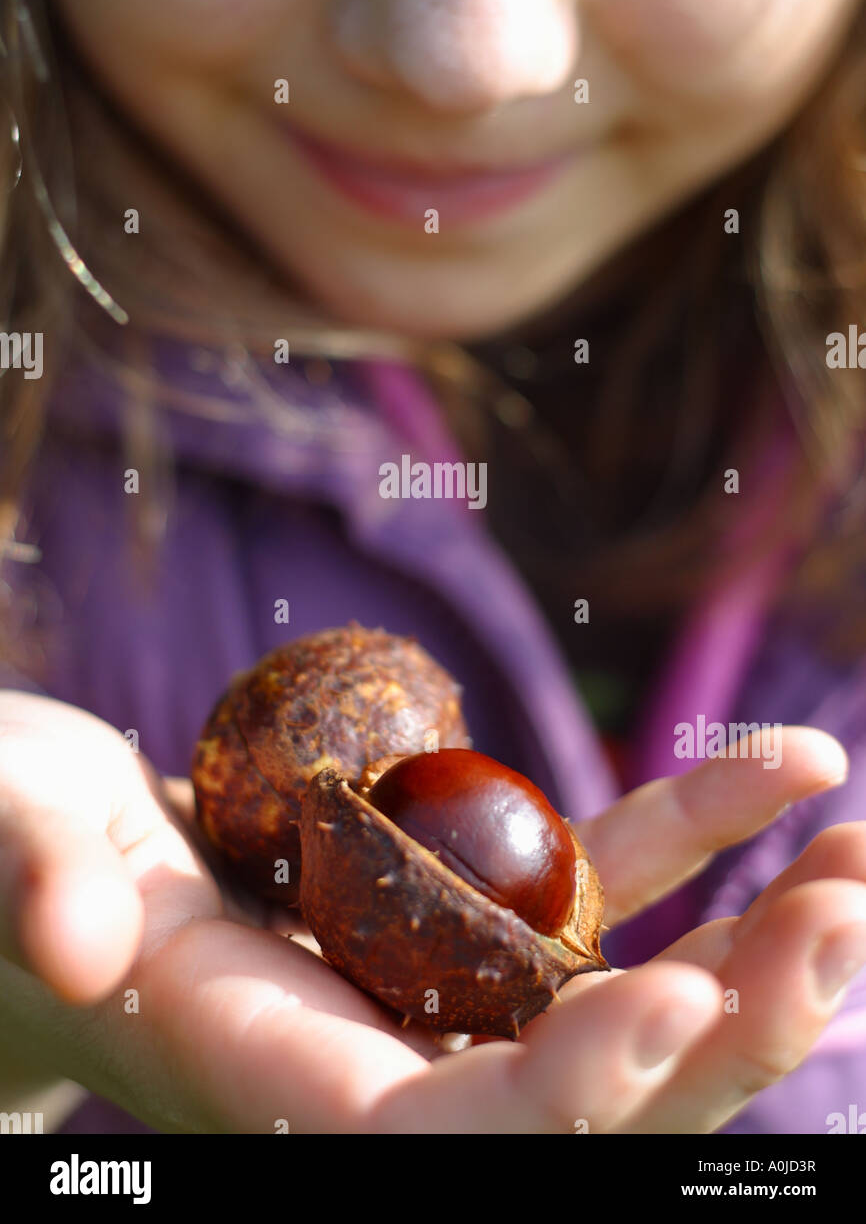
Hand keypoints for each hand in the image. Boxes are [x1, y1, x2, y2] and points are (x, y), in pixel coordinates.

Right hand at [1, 695, 862, 1133]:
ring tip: (865, 854)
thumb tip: (69, 940)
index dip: (562, 1097)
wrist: (44, 837)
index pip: (436, 1133)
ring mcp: (434, 981)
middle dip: (722, 1030)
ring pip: (622, 989)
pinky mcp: (459, 901)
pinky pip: (595, 883)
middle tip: (848, 927)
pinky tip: (782, 769)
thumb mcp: (6, 840)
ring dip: (756, 933)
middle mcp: (375, 1053)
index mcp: (266, 1074)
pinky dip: (692, 837)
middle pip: (579, 1090)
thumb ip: (35, 882)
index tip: (677, 1009)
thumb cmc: (2, 836)